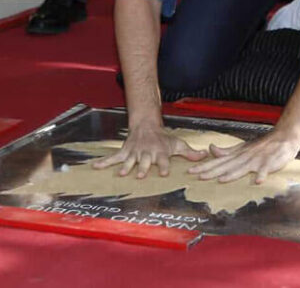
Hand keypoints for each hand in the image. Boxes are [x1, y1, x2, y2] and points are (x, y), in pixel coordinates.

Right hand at [90, 123, 206, 178]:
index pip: (163, 160)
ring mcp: (134, 152)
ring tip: (122, 173)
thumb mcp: (177, 144)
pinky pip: (113, 158)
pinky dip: (104, 163)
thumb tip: (204, 156)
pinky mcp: (124, 152)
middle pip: (145, 161)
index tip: (164, 173)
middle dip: (143, 167)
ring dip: (126, 166)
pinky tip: (95, 167)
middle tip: (140, 174)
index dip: (164, 166)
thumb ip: (190, 153)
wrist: (146, 125)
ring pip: (129, 160)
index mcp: (160, 152)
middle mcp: (147, 153)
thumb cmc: (163, 139)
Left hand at [187, 130, 299, 183]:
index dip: (204, 166)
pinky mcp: (269, 163)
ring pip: (242, 168)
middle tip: (198, 176)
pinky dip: (262, 174)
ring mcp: (256, 160)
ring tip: (222, 180)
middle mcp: (244, 157)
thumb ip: (226, 151)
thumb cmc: (261, 146)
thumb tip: (210, 149)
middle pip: (225, 166)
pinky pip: (265, 170)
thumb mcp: (241, 148)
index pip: (217, 162)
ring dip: (232, 174)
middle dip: (212, 171)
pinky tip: (258, 181)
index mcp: (237, 155)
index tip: (191, 171)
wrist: (282, 138)